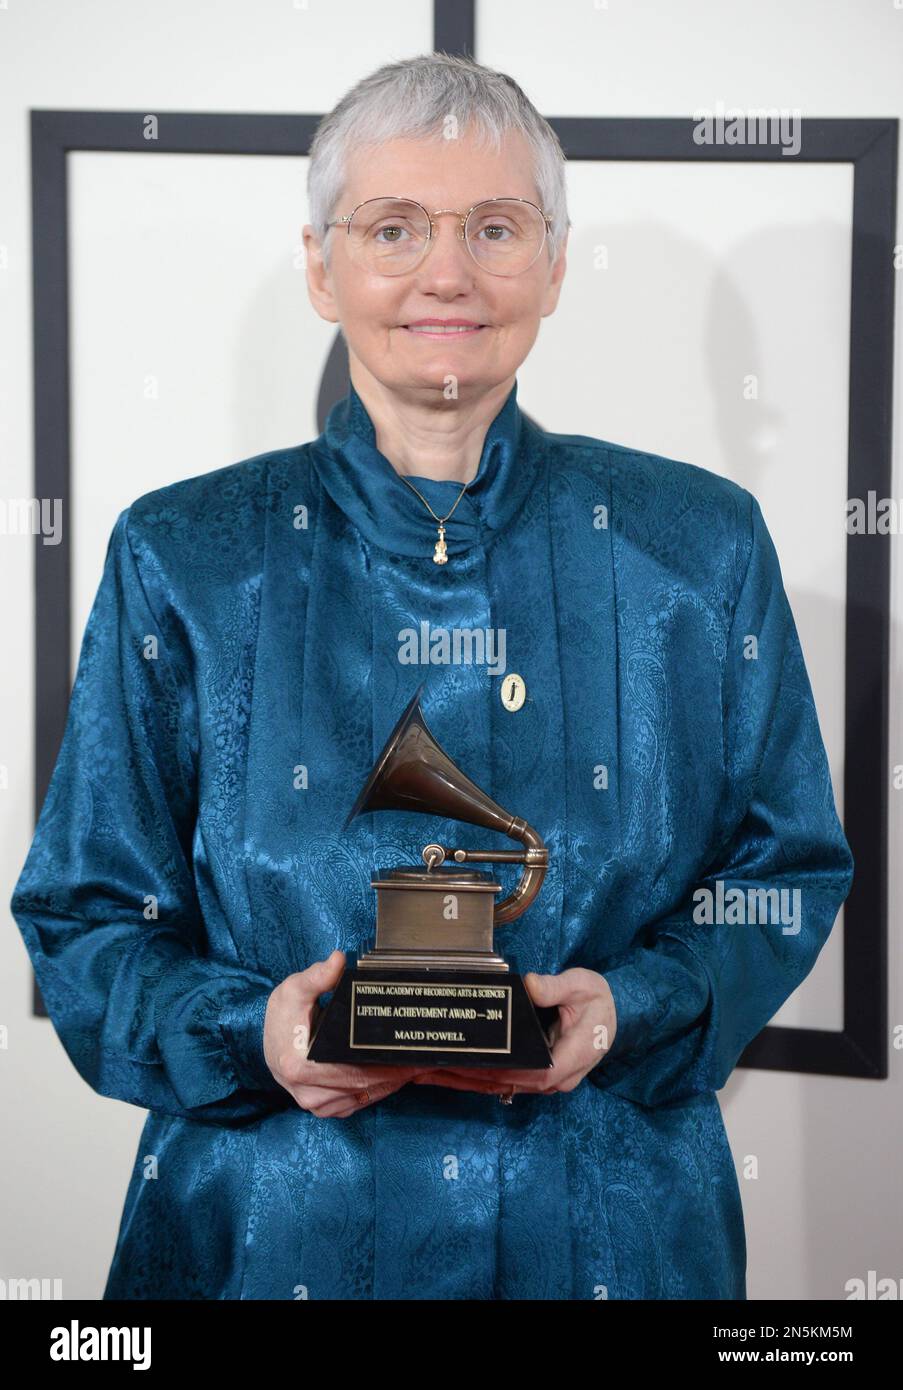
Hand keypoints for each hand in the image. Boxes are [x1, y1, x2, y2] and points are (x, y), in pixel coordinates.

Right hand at [263, 950, 433, 1117]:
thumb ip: (318, 975)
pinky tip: (391, 1079)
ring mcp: (313, 1102)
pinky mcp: (320, 1107)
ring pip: (361, 1098)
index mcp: (299, 1066)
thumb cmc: (282, 1017)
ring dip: (387, 1085)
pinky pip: (354, 1104)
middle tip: (422, 1062)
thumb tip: (338, 960)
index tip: (411, 1059)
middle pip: (361, 1087)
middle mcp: (305, 1091)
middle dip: (394, 1075)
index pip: (352, 1073)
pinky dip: (374, 1093)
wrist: (270, 1041)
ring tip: (412, 1068)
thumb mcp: (294, 989)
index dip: (385, 1068)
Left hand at [410, 967, 617, 1096]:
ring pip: (512, 1087)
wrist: (612, 1014)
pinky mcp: (542, 1076)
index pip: (541, 1074)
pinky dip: (487, 1078)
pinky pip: (513, 1081)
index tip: (480, 1065)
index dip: (510, 1073)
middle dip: (481, 1078)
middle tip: (445, 1067)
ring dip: (478, 1081)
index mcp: (576, 1054)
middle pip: (519, 1084)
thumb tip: (531, 986)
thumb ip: (556, 986)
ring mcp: (552, 1080)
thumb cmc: (597, 999)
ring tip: (442, 1070)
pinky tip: (460, 1071)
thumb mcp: (581, 984)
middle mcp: (563, 1076)